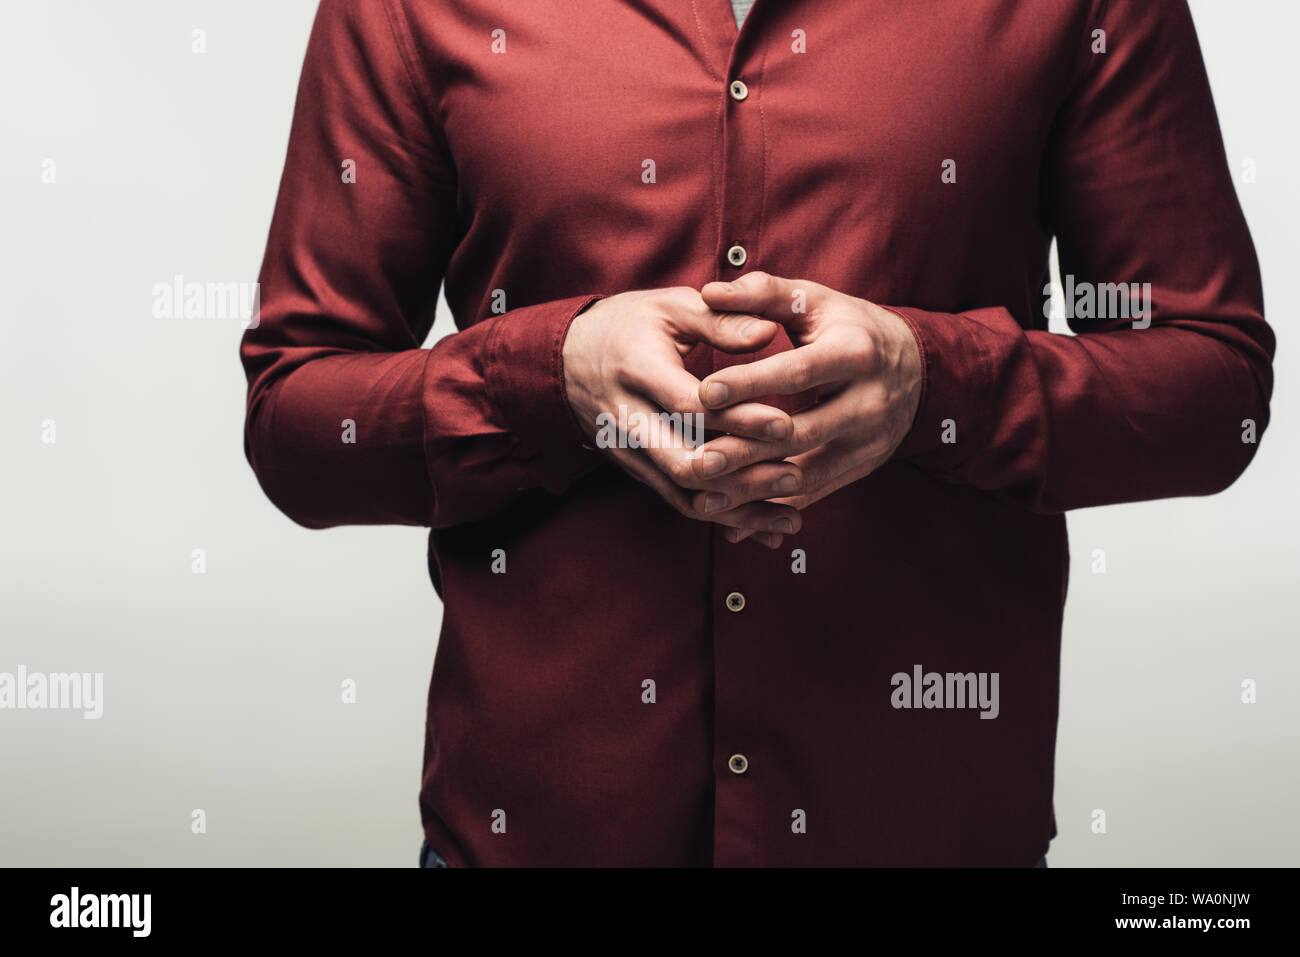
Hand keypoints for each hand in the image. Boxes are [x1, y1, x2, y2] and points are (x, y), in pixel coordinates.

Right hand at [562, 286, 806, 546]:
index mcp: (637, 370)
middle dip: (743, 476)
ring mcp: (629, 452)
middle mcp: (627, 419)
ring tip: (791, 514)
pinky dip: (725, 517)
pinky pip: (681, 502)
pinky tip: (766, 524)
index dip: (737, 419)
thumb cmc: (630, 325)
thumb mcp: (670, 307)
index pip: (689, 406)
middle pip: (685, 463)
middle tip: (793, 474)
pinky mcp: (636, 471)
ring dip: (740, 509)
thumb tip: (768, 331)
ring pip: (685, 495)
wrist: (567, 358)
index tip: (784, 425)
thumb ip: (721, 319)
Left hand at [691, 272, 922, 525]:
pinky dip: (770, 511)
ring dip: (753, 491)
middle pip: (801, 433)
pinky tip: (731, 522)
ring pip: (806, 475)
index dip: (751, 382)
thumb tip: (710, 290)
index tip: (703, 392)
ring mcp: (867, 443)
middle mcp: (867, 403)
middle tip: (696, 461)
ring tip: (703, 497)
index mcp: (856, 353)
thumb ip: (763, 293)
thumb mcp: (816, 301)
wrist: (918, 368)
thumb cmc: (850, 327)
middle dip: (746, 450)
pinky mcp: (860, 469)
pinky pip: (813, 496)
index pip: (798, 371)